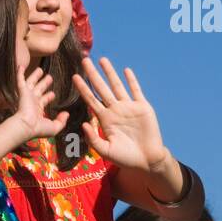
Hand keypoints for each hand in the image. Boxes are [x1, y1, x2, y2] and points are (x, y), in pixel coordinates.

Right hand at [9, 62, 67, 140]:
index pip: (44, 100)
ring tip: (40, 69)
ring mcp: (27, 96)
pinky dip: (20, 73)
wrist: (27, 125)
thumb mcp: (54, 127)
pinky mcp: (22, 91)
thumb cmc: (39, 129)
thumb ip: (61, 121)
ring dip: (35, 76)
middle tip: (50, 77)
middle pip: (39, 89)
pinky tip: (21, 66)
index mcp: (39, 109)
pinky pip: (20, 80)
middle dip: (44, 83)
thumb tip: (66, 114)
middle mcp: (32, 101)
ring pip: (31, 83)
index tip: (53, 93)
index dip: (49, 96)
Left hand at [72, 57, 167, 171]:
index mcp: (105, 119)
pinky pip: (136, 91)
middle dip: (93, 75)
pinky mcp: (143, 107)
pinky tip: (126, 70)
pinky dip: (131, 81)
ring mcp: (129, 107)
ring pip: (117, 86)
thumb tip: (84, 124)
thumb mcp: (106, 150)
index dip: (83, 88)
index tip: (75, 77)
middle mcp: (115, 110)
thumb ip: (93, 139)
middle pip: (101, 88)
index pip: (91, 100)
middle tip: (84, 60)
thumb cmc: (125, 158)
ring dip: (110, 73)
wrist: (147, 160)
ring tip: (102, 59)